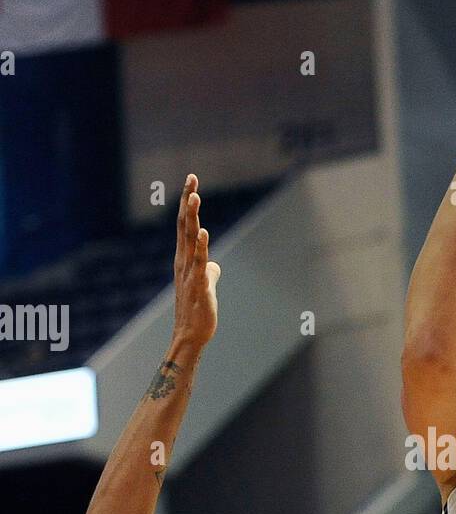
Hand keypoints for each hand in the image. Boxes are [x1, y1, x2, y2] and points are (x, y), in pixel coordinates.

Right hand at [172, 175, 219, 346]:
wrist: (190, 336)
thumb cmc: (197, 310)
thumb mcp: (206, 286)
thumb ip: (209, 271)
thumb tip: (214, 264)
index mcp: (184, 259)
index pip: (185, 225)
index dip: (187, 203)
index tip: (191, 182)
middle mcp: (183, 262)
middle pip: (184, 225)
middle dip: (187, 201)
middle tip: (191, 178)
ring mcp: (189, 273)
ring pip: (190, 240)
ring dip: (192, 218)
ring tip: (195, 198)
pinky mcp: (199, 286)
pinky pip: (199, 263)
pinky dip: (201, 247)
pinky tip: (204, 232)